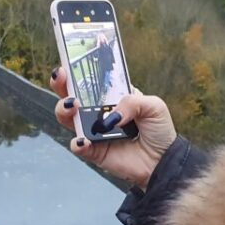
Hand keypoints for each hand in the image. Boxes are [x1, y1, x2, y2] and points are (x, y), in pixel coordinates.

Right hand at [50, 67, 176, 188]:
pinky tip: (84, 140)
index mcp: (112, 97)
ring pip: (68, 118)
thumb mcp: (153, 106)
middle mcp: (98, 112)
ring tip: (73, 106)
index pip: (90, 80)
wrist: (163, 161)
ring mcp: (94, 131)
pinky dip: (78, 142)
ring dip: (64, 110)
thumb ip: (132, 102)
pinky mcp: (94, 151)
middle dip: (61, 85)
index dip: (76, 71)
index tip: (67, 63)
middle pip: (71, 95)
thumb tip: (111, 116)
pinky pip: (78, 146)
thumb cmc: (159, 131)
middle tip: (61, 78)